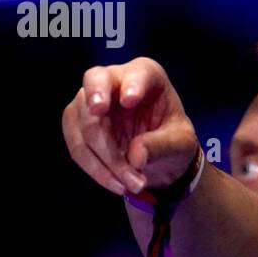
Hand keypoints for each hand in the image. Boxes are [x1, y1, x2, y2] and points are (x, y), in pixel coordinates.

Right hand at [62, 58, 198, 195]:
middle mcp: (114, 80)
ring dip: (105, 157)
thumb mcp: (181, 143)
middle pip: (96, 85)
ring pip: (84, 122)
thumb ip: (162, 145)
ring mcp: (89, 100)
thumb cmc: (173, 139)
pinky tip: (116, 184)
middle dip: (98, 107)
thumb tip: (135, 156)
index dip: (132, 84)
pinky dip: (95, 167)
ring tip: (132, 183)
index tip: (129, 100)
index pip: (138, 73)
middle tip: (100, 117)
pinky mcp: (77, 124)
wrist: (160, 158)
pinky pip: (77, 146)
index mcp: (147, 75)